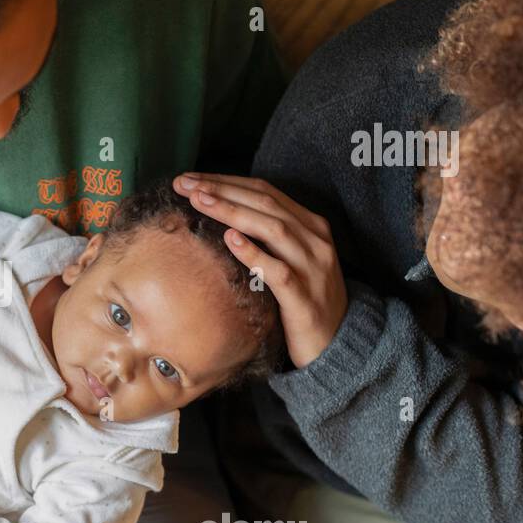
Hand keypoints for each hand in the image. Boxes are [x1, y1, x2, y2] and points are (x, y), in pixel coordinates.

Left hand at [174, 173, 347, 368]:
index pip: (264, 192)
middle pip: (265, 203)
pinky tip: (229, 240)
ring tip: (200, 202)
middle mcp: (315, 239)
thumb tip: (217, 214)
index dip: (226, 182)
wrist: (337, 343)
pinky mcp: (304, 298)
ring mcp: (312, 267)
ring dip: (233, 212)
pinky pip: (278, 271)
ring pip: (273, 229)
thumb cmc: (301, 299)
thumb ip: (265, 236)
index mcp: (310, 225)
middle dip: (222, 190)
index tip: (189, 179)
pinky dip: (253, 253)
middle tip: (184, 184)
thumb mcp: (288, 259)